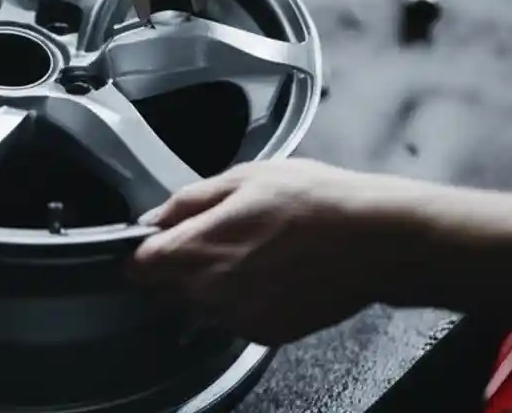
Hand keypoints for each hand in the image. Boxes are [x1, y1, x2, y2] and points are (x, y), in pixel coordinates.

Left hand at [130, 159, 429, 344]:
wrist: (373, 239)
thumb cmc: (314, 200)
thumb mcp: (243, 178)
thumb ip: (188, 201)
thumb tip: (154, 218)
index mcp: (198, 247)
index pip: (138, 267)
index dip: (141, 253)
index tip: (152, 245)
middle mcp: (211, 290)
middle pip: (164, 290)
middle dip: (175, 269)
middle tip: (210, 241)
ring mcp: (237, 317)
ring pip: (197, 308)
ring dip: (207, 287)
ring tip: (248, 255)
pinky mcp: (263, 333)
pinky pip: (231, 322)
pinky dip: (238, 304)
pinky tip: (268, 276)